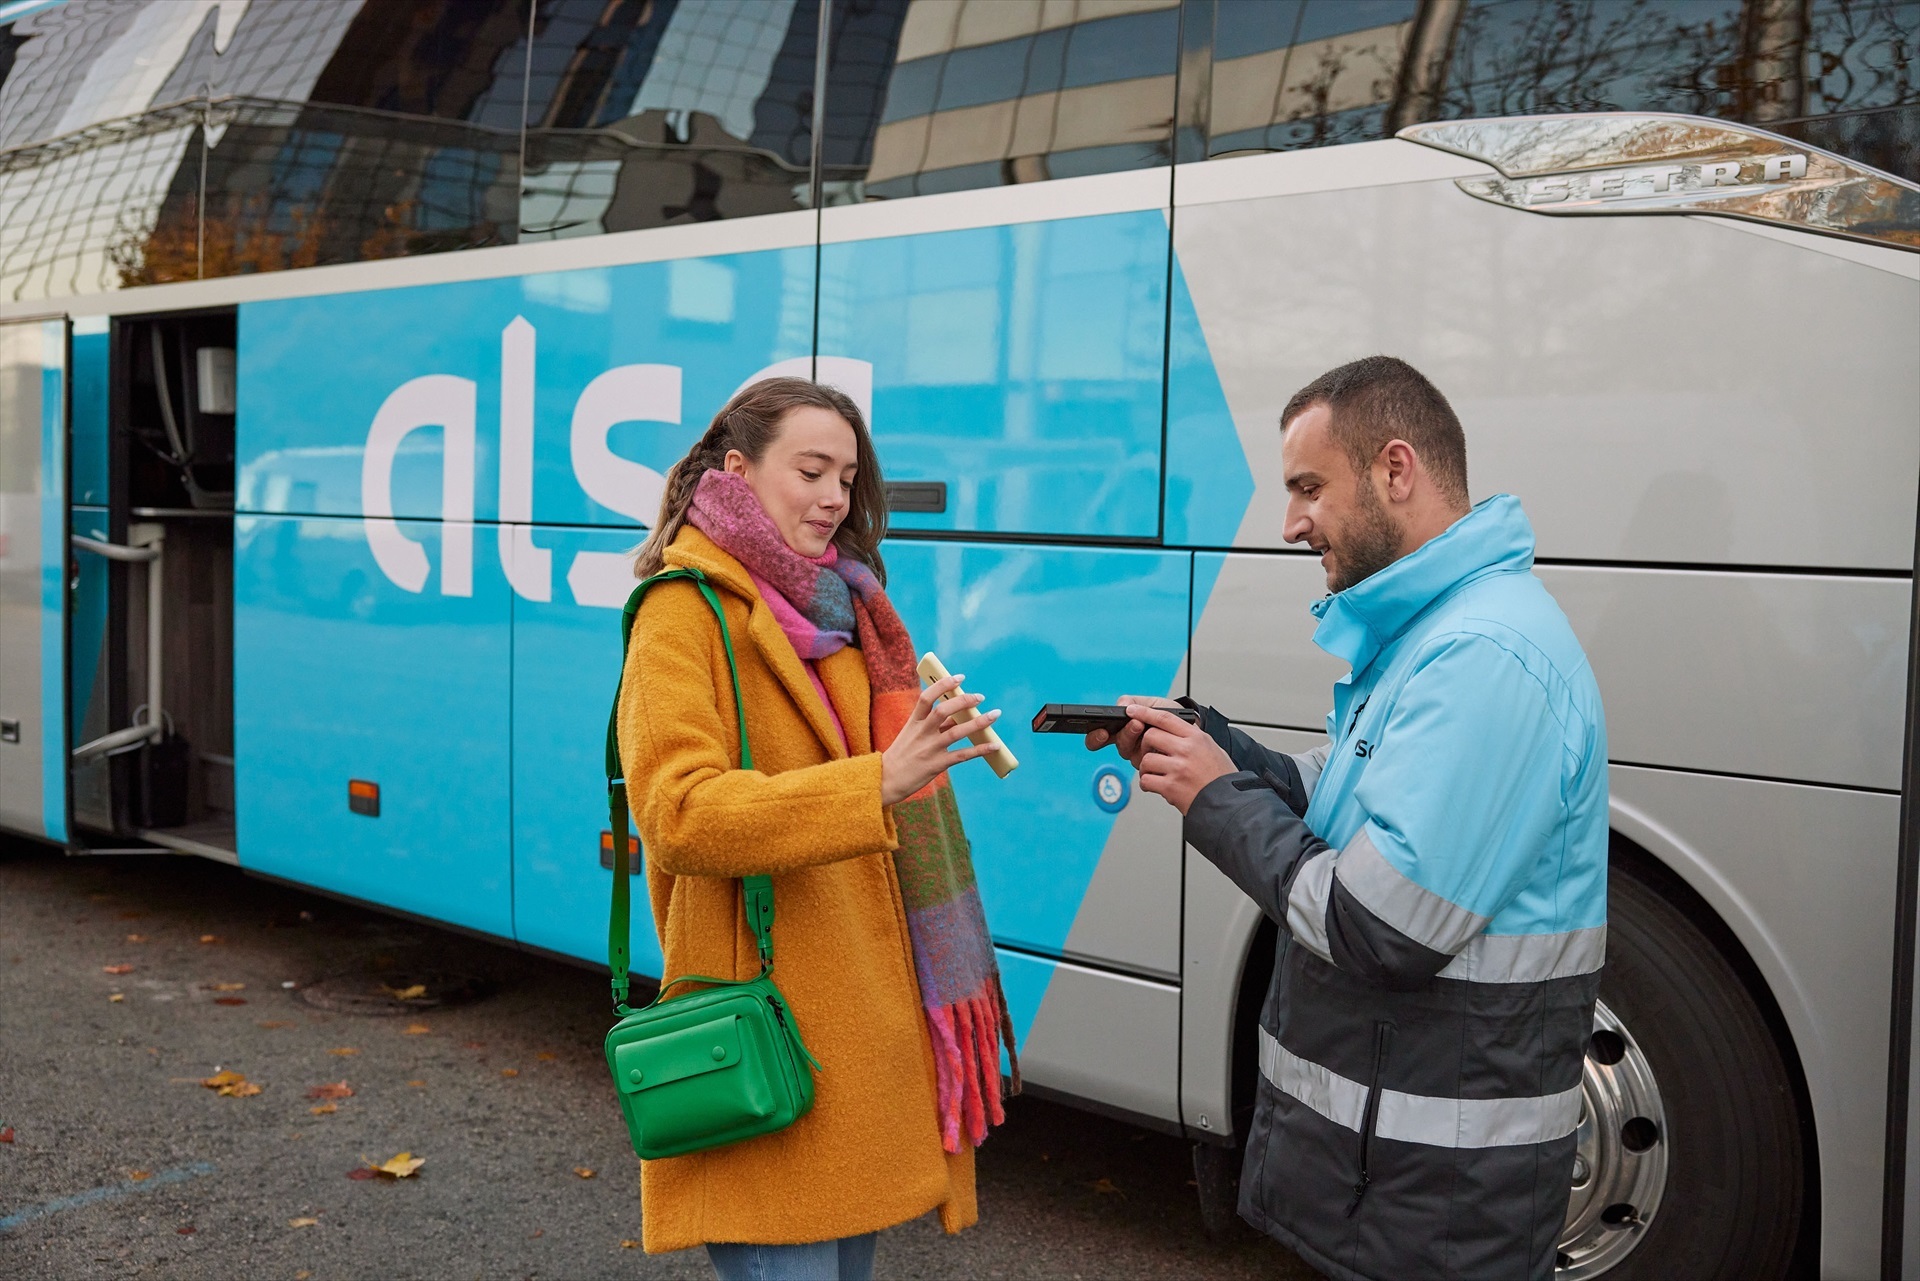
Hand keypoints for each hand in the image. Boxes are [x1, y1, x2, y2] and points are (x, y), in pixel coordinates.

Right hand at [880, 674, 1001, 806]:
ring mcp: (930, 749)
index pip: (927, 697)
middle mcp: (922, 733)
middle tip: (979, 697)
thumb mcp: (912, 735)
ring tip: (994, 715)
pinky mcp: (937, 764)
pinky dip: (980, 750)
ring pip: (957, 731)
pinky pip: (962, 755)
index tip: (960, 678)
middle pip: (944, 711)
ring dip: (978, 722)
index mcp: (913, 722)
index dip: (943, 685)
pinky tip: (994, 745)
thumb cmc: (901, 756)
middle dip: (963, 701)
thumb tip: (959, 716)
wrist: (886, 780)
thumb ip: (933, 725)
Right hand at [1084, 694, 1180, 767]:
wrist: (1193, 728)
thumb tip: (1123, 705)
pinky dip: (1150, 748)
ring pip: (1129, 751)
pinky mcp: (1151, 763)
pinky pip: (1144, 760)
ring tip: (1144, 726)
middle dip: (1124, 734)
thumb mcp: (1154, 703)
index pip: (1101, 735)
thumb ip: (1136, 702)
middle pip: (1116, 743)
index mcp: (1124, 727)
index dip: (1096, 737)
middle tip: (1135, 724)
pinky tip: (1156, 741)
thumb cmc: (1172, 716)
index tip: (1102, 732)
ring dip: (1136, 737)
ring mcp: (1139, 754)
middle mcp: (1129, 742)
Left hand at [1130, 704, 1236, 815]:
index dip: (1145, 712)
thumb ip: (1192, 737)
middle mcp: (1186, 750)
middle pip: (1151, 736)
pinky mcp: (1171, 787)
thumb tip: (1171, 728)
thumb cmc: (1220, 776)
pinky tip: (1156, 785)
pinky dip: (1147, 783)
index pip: (1165, 718)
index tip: (1132, 710)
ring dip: (1146, 768)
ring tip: (1156, 773)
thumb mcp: (1211, 747)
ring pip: (1146, 760)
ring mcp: (1178, 769)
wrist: (1228, 802)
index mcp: (1197, 738)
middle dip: (1146, 745)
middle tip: (1152, 753)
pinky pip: (1146, 780)